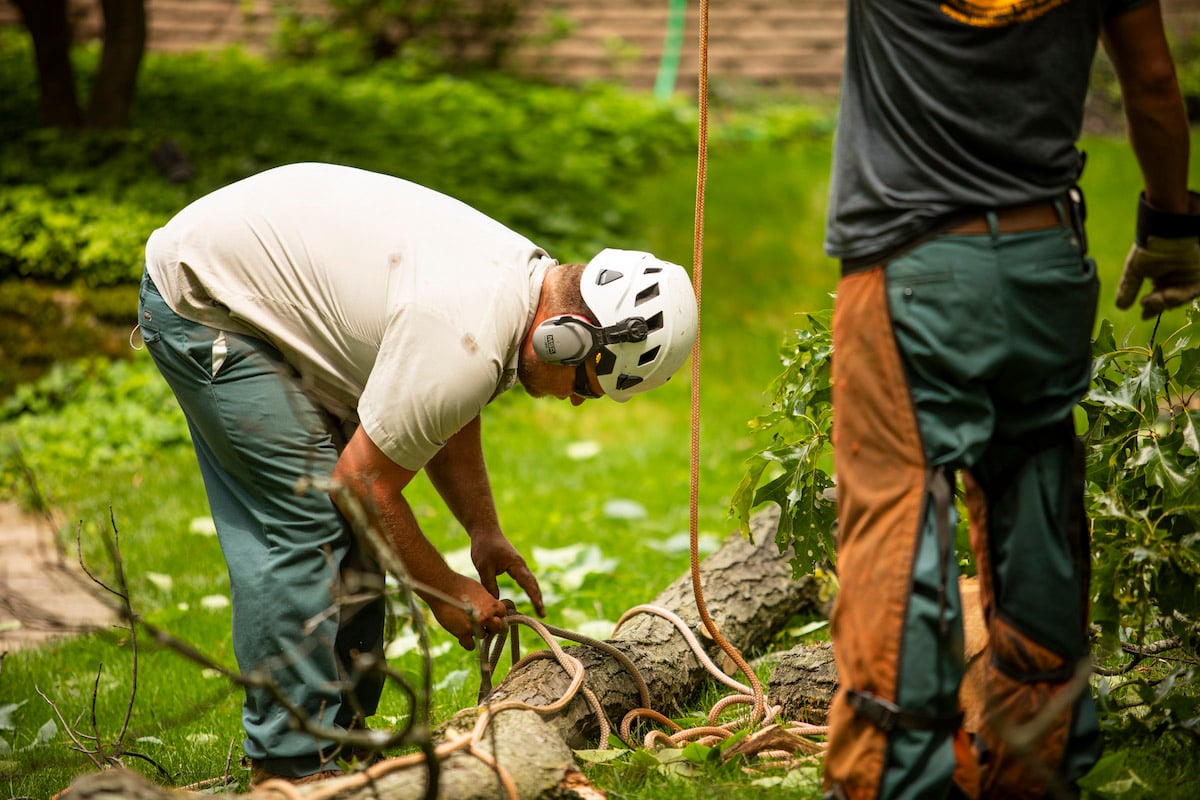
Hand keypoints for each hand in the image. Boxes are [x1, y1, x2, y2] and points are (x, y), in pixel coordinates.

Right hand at [424, 573, 508, 650]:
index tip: (491, 615)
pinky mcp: (462, 633)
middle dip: (492, 627)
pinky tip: (462, 637)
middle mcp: (486, 616)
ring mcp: (475, 626)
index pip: (503, 614)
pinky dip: (466, 642)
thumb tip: (492, 607)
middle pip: (499, 628)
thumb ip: (487, 600)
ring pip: (483, 636)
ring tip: (467, 625)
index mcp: (492, 604)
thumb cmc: (458, 584)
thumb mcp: (479, 589)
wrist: (441, 587)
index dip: (497, 614)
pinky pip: (470, 646)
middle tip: (483, 624)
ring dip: (477, 633)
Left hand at [470, 528, 545, 616]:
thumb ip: (490, 584)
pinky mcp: (515, 566)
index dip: (534, 598)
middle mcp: (521, 565)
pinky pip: (525, 579)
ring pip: (530, 582)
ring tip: (539, 610)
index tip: (540, 610)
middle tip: (542, 615)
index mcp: (516, 564)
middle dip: (538, 599)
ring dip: (535, 594)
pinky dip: (530, 589)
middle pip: (533, 584)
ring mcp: (519, 565)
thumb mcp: (484, 566)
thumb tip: (497, 602)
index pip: (528, 584)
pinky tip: (531, 596)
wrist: (485, 530)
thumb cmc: (484, 546)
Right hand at [1115, 192, 1199, 318]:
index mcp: (1159, 278)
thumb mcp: (1135, 270)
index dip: (1151, 308)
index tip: (1144, 316)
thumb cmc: (1149, 249)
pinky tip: (1165, 296)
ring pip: (1179, 299)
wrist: (1166, 234)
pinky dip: (1179, 296)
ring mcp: (1187, 278)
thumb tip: (1120, 306)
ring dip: (1166, 302)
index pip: (1156, 298)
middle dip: (1157, 306)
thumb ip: (1129, 288)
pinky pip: (1191, 292)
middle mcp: (1174, 280)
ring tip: (1154, 298)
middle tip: (1146, 303)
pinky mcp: (1198, 277)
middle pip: (1168, 302)